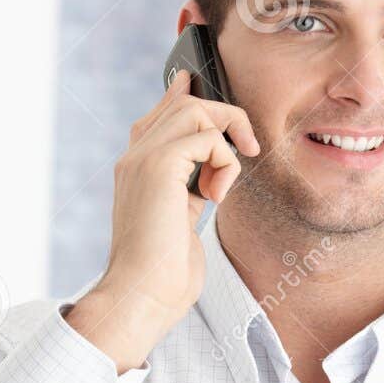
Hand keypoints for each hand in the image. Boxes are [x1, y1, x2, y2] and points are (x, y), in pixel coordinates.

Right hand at [65, 67, 258, 372]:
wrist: (142, 296)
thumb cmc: (164, 273)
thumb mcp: (182, 221)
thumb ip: (193, 189)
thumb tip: (216, 172)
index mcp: (137, 169)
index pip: (161, 113)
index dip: (186, 95)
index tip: (205, 86)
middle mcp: (134, 158)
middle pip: (183, 103)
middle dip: (225, 117)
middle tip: (248, 147)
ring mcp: (142, 159)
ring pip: (195, 110)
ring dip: (227, 138)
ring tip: (228, 179)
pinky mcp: (158, 166)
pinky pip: (206, 137)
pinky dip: (225, 163)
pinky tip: (217, 196)